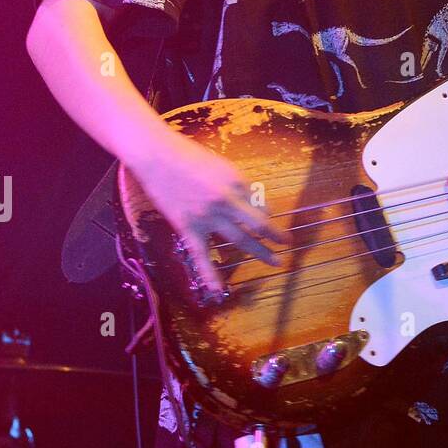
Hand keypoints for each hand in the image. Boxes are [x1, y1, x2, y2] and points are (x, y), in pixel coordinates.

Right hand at [127, 132, 288, 296]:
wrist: (158, 157)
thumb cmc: (191, 156)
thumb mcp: (223, 165)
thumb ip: (238, 185)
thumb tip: (253, 203)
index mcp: (237, 182)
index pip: (261, 203)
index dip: (268, 213)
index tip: (269, 219)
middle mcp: (226, 200)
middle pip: (259, 224)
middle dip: (276, 235)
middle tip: (288, 243)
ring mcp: (207, 216)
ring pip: (239, 239)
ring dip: (260, 251)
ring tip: (276, 261)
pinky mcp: (188, 228)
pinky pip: (202, 255)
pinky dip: (210, 274)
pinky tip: (218, 291)